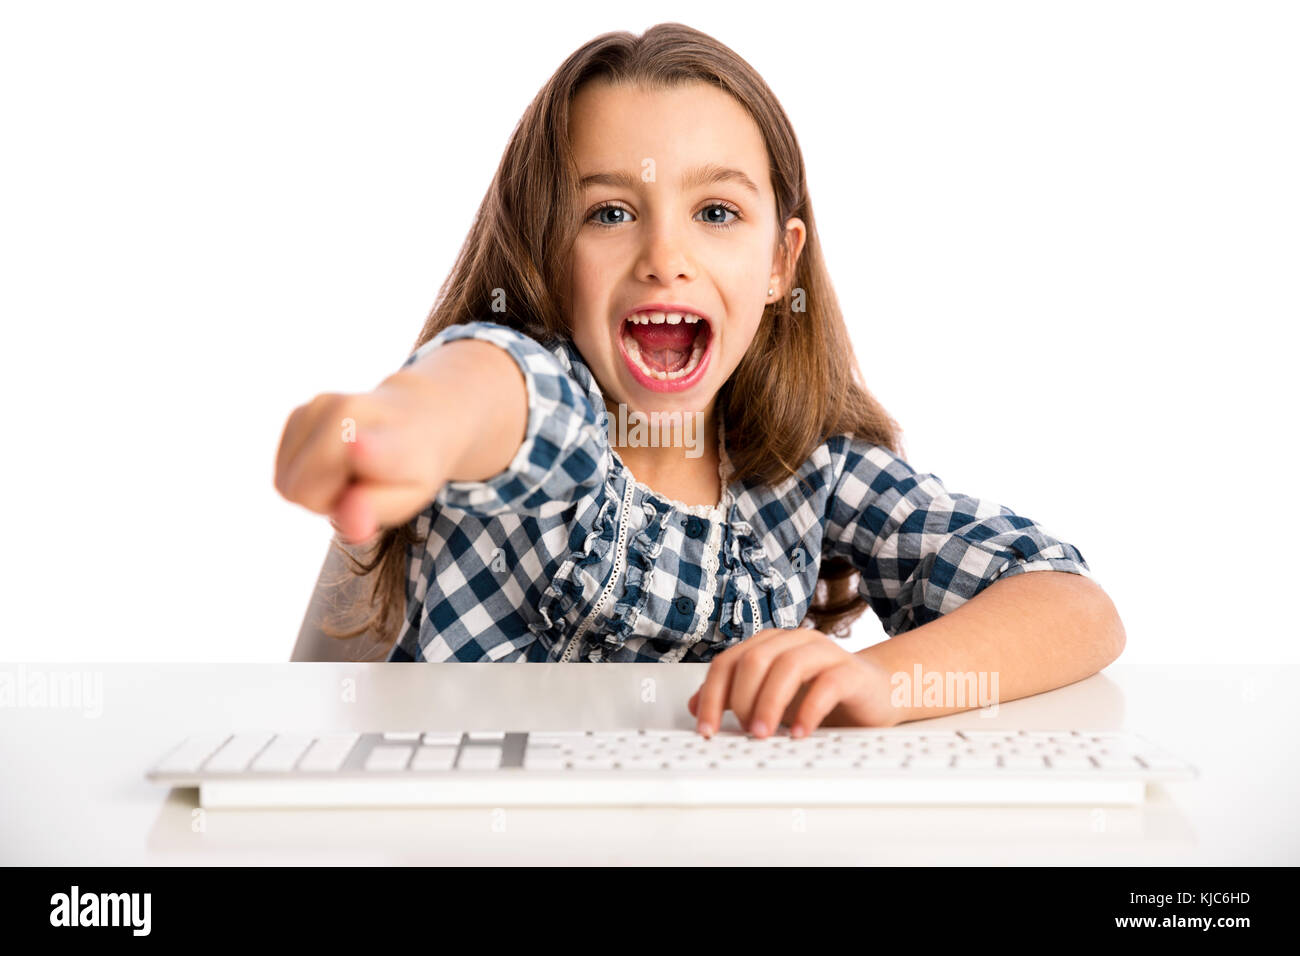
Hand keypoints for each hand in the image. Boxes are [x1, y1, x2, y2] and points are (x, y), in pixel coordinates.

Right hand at [274, 371, 448, 544]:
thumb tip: (350, 522)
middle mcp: (349, 411)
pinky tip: (334, 462)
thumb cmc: (412, 465)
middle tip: (361, 488)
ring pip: (288, 483)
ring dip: (315, 490)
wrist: (413, 415)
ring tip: (351, 472)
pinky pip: (284, 472)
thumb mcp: (410, 495)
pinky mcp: (297, 413)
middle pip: (303, 490)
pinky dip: (305, 476)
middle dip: (327, 502)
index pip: (373, 447)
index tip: (358, 446)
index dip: (365, 452)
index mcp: (391, 437)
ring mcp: (316, 408)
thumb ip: (377, 509)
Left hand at [687, 628, 898, 736]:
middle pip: (753, 661)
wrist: (876, 692)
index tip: (705, 729)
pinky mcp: (851, 671)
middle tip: (742, 732)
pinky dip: (808, 711)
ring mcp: (824, 652)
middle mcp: (794, 641)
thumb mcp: (771, 697)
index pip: (727, 662)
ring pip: (787, 667)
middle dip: (740, 700)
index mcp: (769, 644)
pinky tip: (799, 734)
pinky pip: (826, 684)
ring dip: (769, 705)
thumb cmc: (821, 694)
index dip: (711, 695)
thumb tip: (694, 706)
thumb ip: (734, 696)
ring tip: (763, 735)